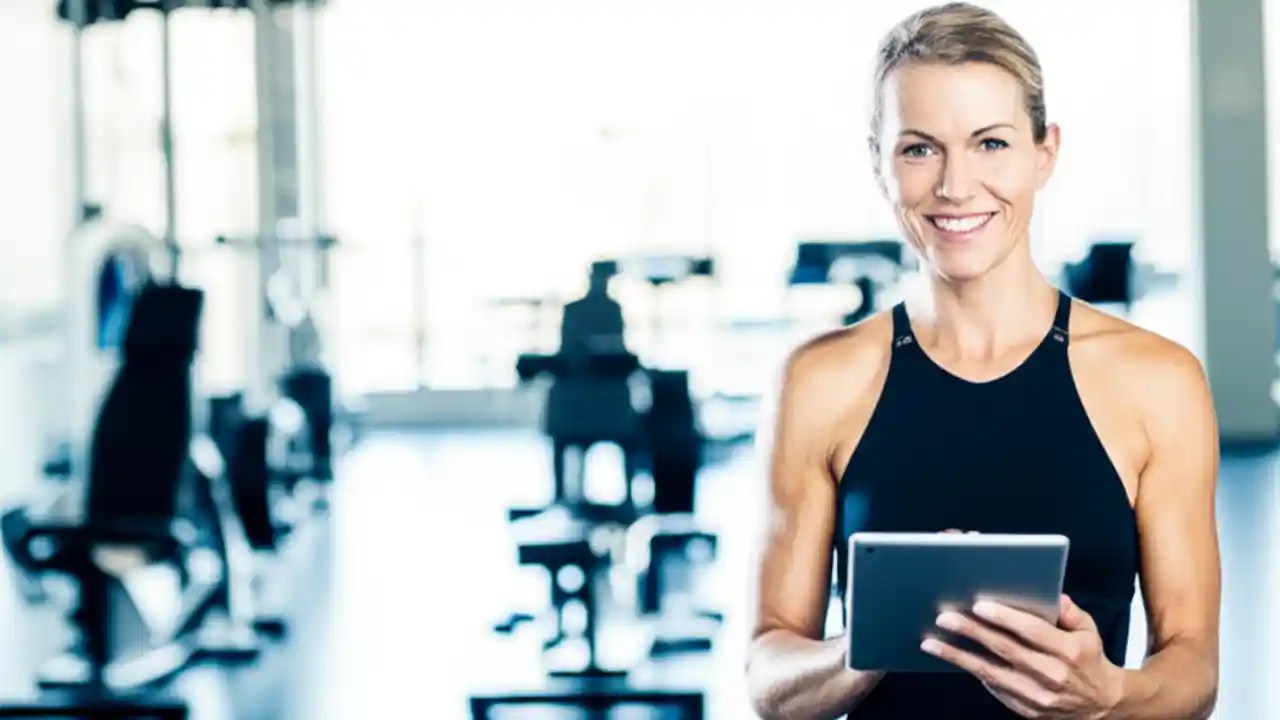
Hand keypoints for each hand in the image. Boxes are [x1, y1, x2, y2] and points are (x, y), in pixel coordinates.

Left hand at [921, 594, 1124, 718]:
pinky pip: (994, 688)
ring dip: (958, 656)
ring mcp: (1037, 696)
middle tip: (945, 617)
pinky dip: (972, 671)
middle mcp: (1052, 676)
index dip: (1004, 618)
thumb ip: (1069, 611)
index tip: (978, 605)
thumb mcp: (1088, 630)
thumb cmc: (1088, 659)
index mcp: (1068, 651)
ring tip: (932, 642)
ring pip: (991, 673)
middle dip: (972, 632)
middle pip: (1005, 650)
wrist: (1101, 704)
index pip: (1031, 631)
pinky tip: (953, 657)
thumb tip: (1049, 593)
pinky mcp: (1026, 710)